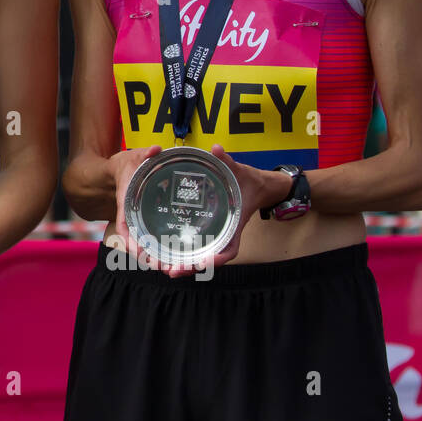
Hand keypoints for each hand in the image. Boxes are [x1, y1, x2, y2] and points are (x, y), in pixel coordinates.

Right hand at [105, 144, 162, 260]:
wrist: (118, 170)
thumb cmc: (126, 163)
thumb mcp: (134, 156)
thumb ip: (145, 153)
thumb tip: (156, 149)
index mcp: (125, 202)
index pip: (124, 224)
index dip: (131, 241)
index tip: (140, 254)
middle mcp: (129, 215)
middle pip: (135, 242)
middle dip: (148, 257)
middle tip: (164, 268)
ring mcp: (137, 220)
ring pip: (144, 244)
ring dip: (156, 258)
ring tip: (172, 270)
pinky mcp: (145, 221)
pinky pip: (150, 239)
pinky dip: (159, 250)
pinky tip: (173, 259)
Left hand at [158, 144, 290, 277]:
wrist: (255, 186)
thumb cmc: (246, 180)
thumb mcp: (238, 170)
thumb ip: (227, 160)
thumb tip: (217, 149)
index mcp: (234, 224)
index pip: (229, 249)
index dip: (217, 258)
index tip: (205, 263)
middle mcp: (225, 234)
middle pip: (209, 259)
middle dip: (191, 267)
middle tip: (172, 271)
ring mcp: (216, 234)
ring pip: (200, 257)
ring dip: (184, 265)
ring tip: (165, 270)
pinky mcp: (208, 231)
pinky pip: (196, 247)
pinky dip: (183, 255)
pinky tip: (166, 257)